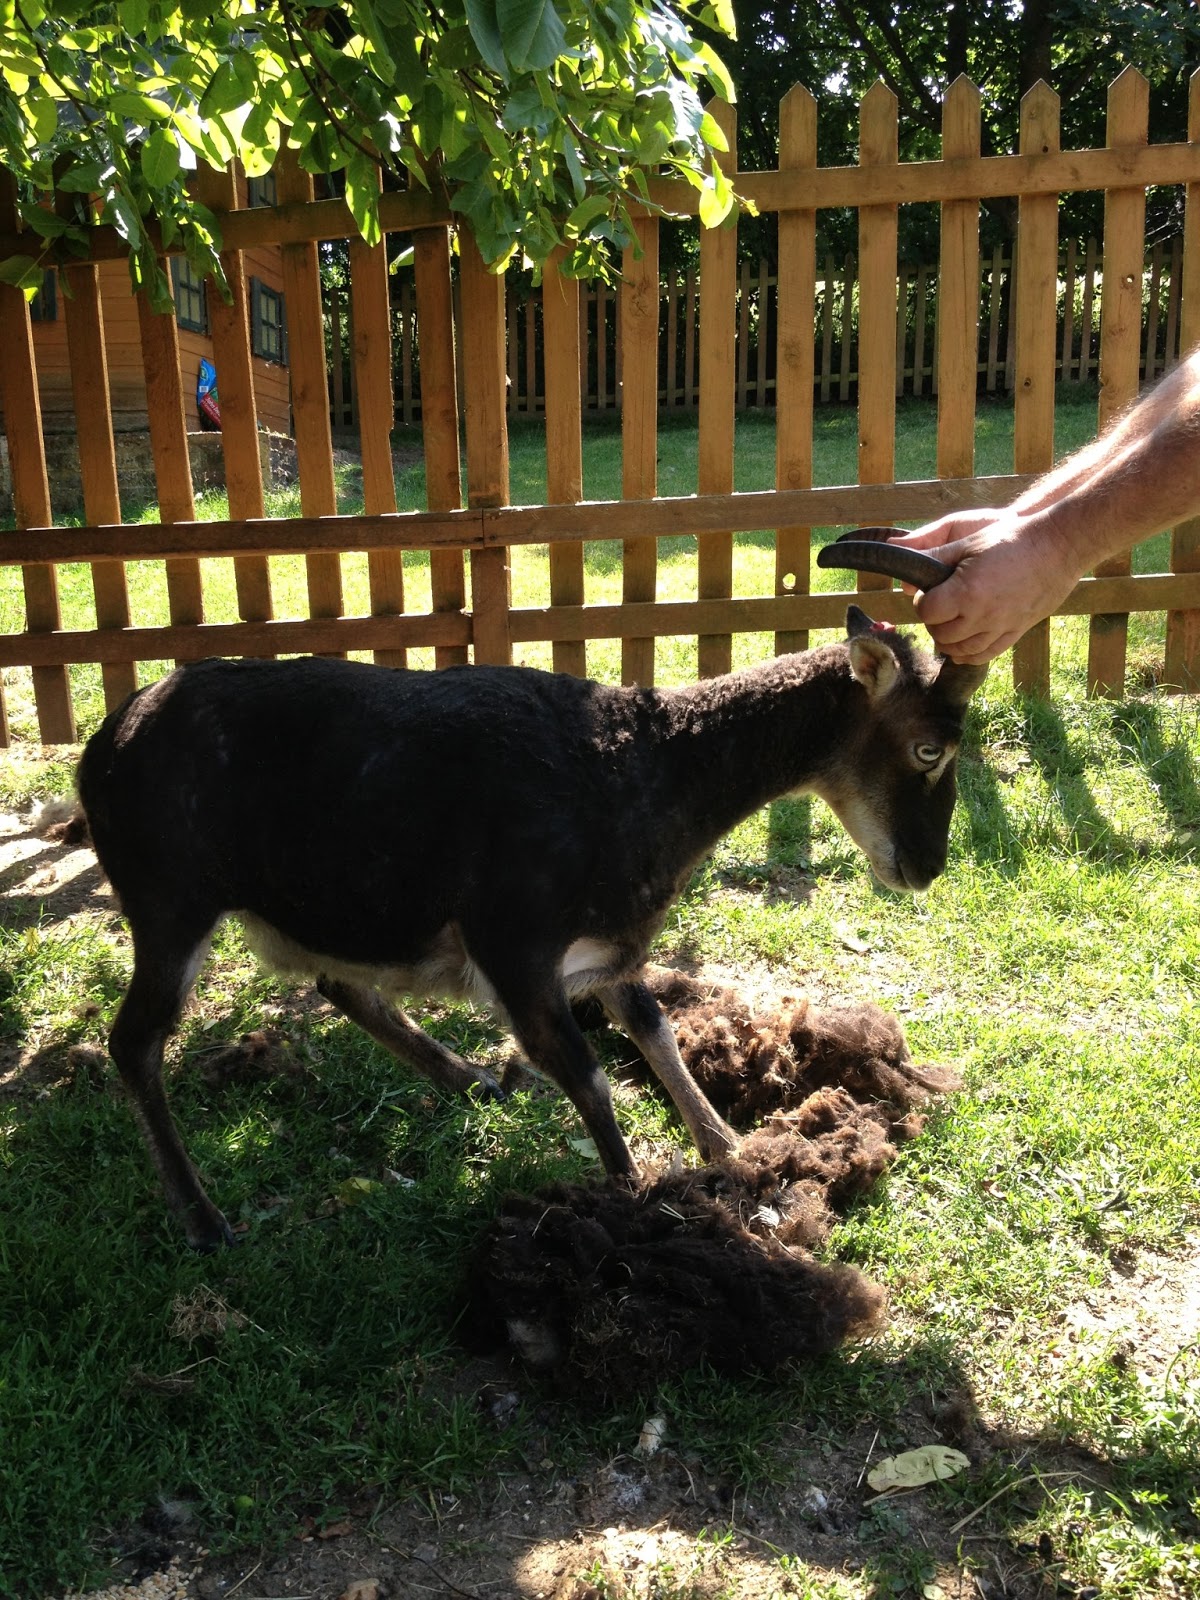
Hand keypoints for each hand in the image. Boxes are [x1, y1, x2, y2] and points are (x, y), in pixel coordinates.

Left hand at [888, 512, 1085, 664]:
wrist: (1058, 546)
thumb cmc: (1011, 539)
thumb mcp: (968, 543)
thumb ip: (934, 557)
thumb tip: (900, 555)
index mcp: (965, 593)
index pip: (926, 611)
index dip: (922, 603)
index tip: (929, 593)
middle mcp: (981, 616)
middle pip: (941, 634)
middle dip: (933, 622)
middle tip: (938, 608)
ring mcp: (1000, 627)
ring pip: (960, 650)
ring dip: (948, 641)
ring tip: (949, 624)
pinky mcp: (1016, 632)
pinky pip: (985, 654)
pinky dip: (969, 655)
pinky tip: (963, 647)